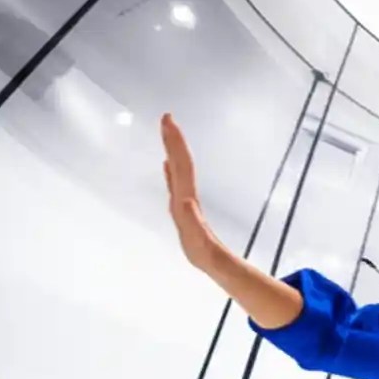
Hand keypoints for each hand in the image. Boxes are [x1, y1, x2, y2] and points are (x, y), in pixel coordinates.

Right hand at [161, 114, 222, 271]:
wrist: (212, 261)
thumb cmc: (206, 253)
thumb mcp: (198, 239)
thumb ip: (193, 224)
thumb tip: (184, 203)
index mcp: (187, 196)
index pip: (182, 163)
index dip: (175, 143)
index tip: (169, 121)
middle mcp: (185, 193)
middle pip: (180, 161)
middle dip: (172, 139)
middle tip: (166, 117)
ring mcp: (183, 199)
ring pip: (177, 168)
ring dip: (171, 150)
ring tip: (166, 131)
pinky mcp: (181, 207)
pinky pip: (174, 183)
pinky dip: (170, 171)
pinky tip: (166, 163)